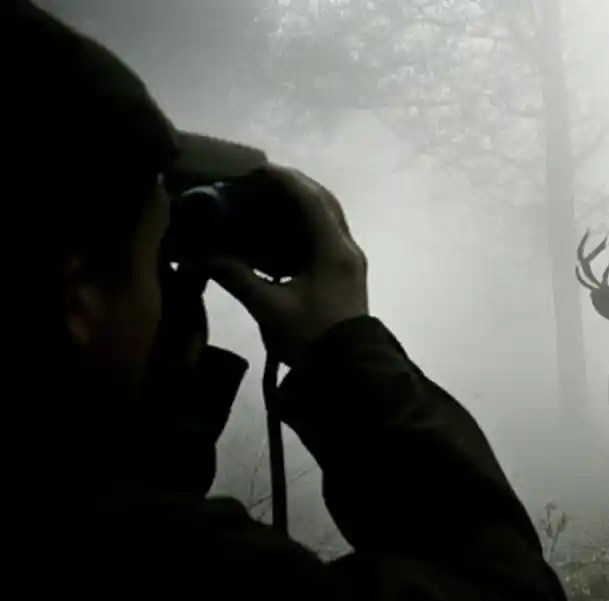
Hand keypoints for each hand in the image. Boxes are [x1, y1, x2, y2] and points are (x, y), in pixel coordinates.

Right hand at [207, 165, 368, 366]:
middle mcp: (347, 247)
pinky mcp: (346, 272)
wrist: (350, 370)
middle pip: (324, 201)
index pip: (310, 199)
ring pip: (328, 217)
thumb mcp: (270, 307)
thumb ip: (237, 276)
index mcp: (334, 249)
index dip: (283, 179)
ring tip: (267, 199)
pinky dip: (305, 223)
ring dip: (301, 203)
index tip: (255, 169)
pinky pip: (327, 234)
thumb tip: (204, 254)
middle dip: (293, 185)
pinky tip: (280, 229)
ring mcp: (350, 259)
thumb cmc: (312, 336)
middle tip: (259, 181)